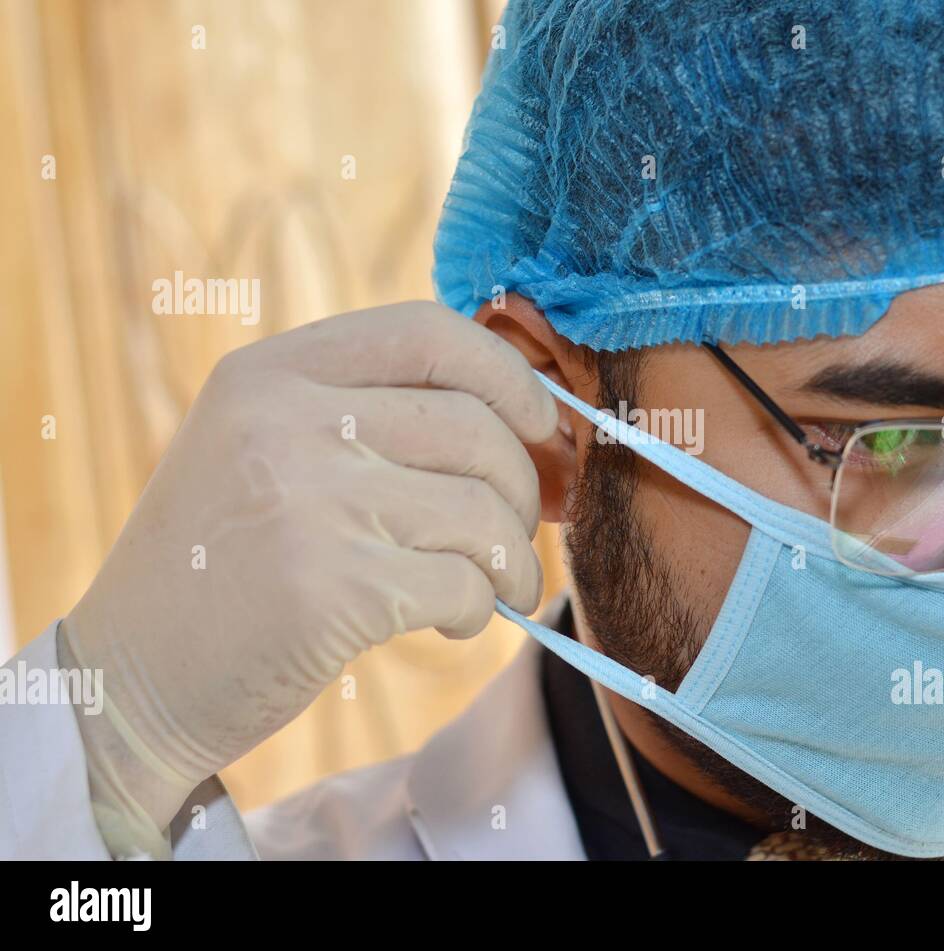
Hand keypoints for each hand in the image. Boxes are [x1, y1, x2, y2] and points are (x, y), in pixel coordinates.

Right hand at [60, 301, 555, 856]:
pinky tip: (454, 621)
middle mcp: (288, 421)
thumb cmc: (220, 565)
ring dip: (513, 559)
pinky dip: (482, 608)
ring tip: (498, 586)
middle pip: (475, 426)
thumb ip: (362, 415)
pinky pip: (467, 583)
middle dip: (522, 487)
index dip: (509, 376)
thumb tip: (522, 421)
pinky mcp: (335, 590)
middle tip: (517, 533)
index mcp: (270, 372)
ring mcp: (312, 503)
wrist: (127, 677)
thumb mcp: (259, 449)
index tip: (543, 425)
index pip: (429, 332)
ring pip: (484, 511)